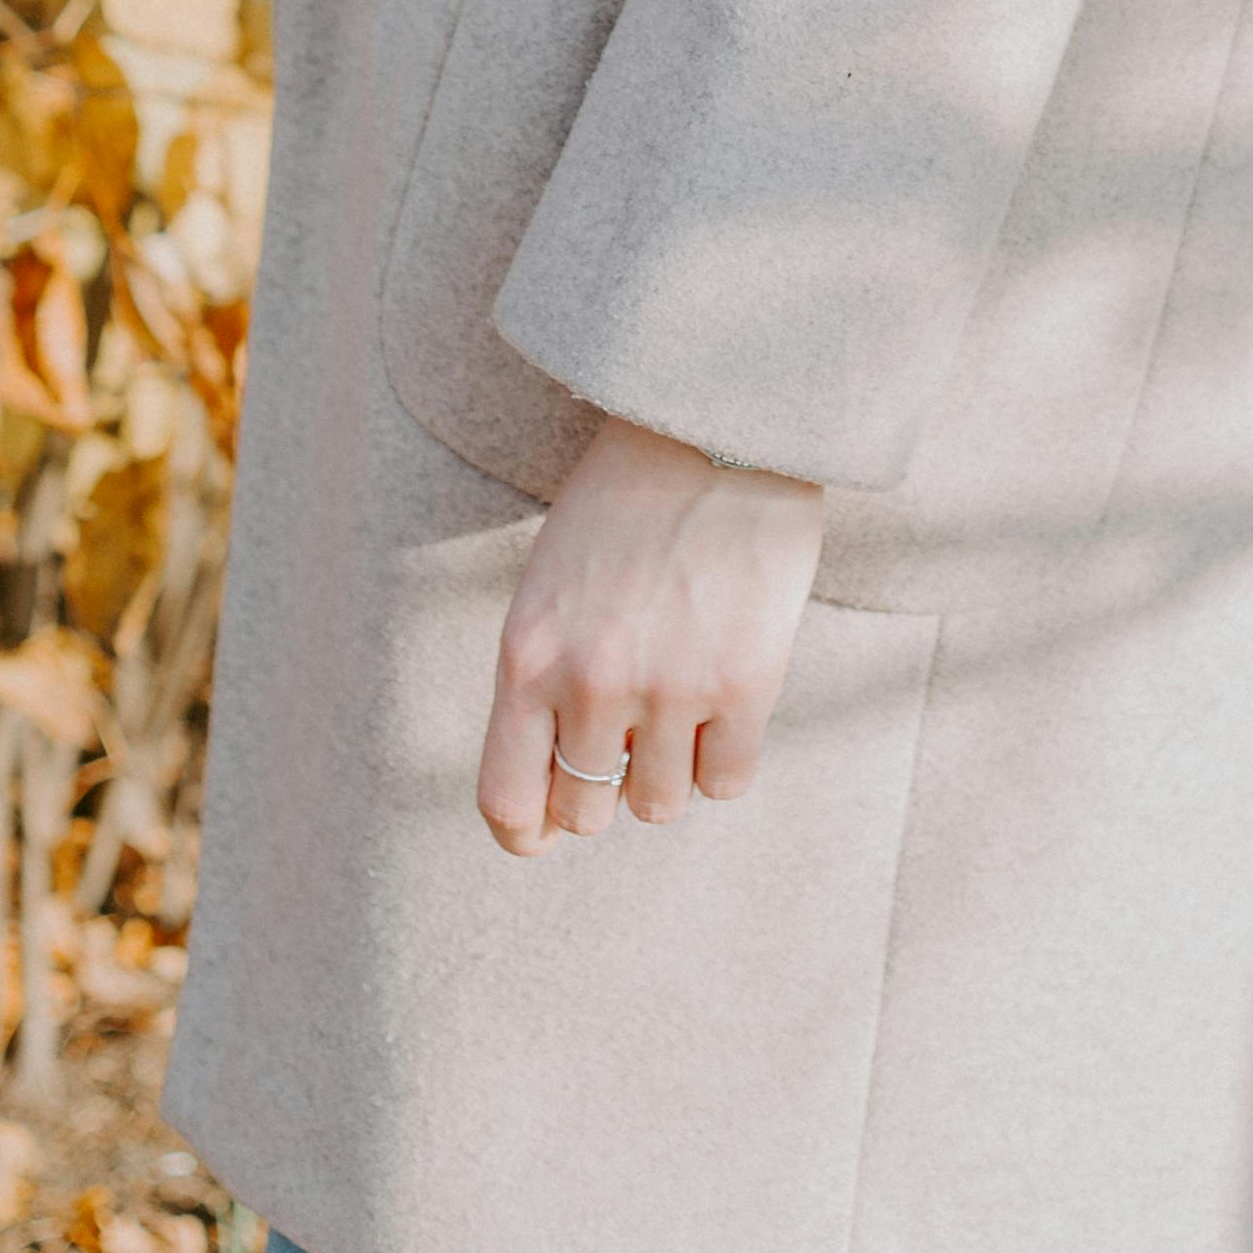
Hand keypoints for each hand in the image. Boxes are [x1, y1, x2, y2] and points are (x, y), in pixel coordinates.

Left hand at [477, 413, 823, 855]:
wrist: (716, 421)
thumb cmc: (627, 497)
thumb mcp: (551, 580)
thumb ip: (545, 674)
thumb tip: (559, 782)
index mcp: (527, 652)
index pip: (506, 800)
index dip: (526, 831)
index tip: (547, 826)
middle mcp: (591, 680)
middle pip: (586, 811)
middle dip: (604, 784)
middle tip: (628, 734)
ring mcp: (671, 686)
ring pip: (658, 805)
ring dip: (668, 768)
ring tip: (681, 698)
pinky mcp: (746, 682)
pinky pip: (727, 783)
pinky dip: (725, 756)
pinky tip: (726, 698)